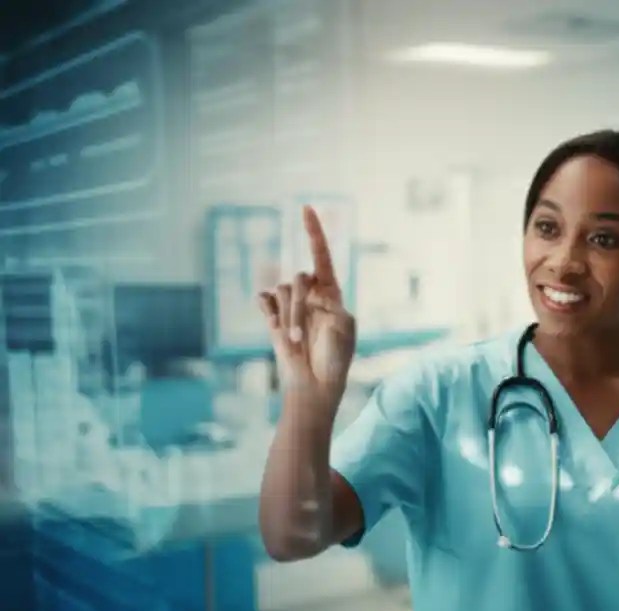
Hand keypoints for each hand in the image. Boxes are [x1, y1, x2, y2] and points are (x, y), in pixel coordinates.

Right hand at [257, 206, 355, 405]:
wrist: (316, 385)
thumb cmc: (336, 359)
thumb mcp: (344, 327)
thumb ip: (331, 302)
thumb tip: (309, 291)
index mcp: (333, 294)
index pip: (322, 257)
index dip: (315, 233)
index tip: (306, 208)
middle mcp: (312, 296)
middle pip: (298, 278)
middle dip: (298, 306)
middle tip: (300, 336)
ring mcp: (292, 306)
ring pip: (281, 290)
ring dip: (287, 316)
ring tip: (294, 341)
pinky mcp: (275, 318)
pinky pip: (265, 300)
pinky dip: (267, 309)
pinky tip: (275, 325)